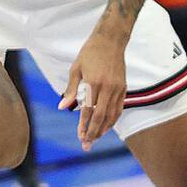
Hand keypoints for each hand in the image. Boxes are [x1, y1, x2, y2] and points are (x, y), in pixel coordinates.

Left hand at [59, 27, 127, 150]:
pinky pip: (118, 108)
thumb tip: (62, 107)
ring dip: (104, 129)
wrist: (110, 41)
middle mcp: (108, 89)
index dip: (84, 126)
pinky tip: (106, 126)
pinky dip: (112, 119)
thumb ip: (70, 90)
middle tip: (86, 145)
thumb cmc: (89, 54)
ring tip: (95, 139)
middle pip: (101, 117)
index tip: (80, 137)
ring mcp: (118, 89)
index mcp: (94, 84)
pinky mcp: (124, 88)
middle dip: (94, 133)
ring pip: (112, 115)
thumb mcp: (75, 69)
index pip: (88, 111)